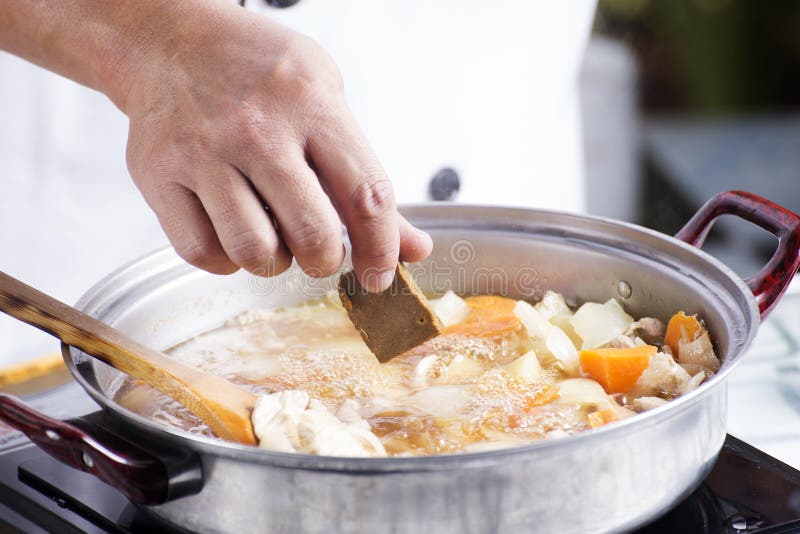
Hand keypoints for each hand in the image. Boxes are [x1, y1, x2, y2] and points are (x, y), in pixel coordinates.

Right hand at [121, 1, 430, 290]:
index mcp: (311, 104)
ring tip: (273, 238)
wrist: (170, 42)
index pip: (366, 196)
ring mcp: (203, 153)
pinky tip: (233, 233)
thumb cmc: (258, 72)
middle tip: (321, 253)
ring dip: (274, 263)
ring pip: (253, 251)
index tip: (379, 274)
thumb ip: (367, 178)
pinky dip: (226, 259)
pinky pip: (201, 252)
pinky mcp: (159, 175)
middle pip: (312, 234)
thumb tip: (411, 247)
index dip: (382, 249)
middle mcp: (257, 130)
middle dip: (327, 261)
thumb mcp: (326, 101)